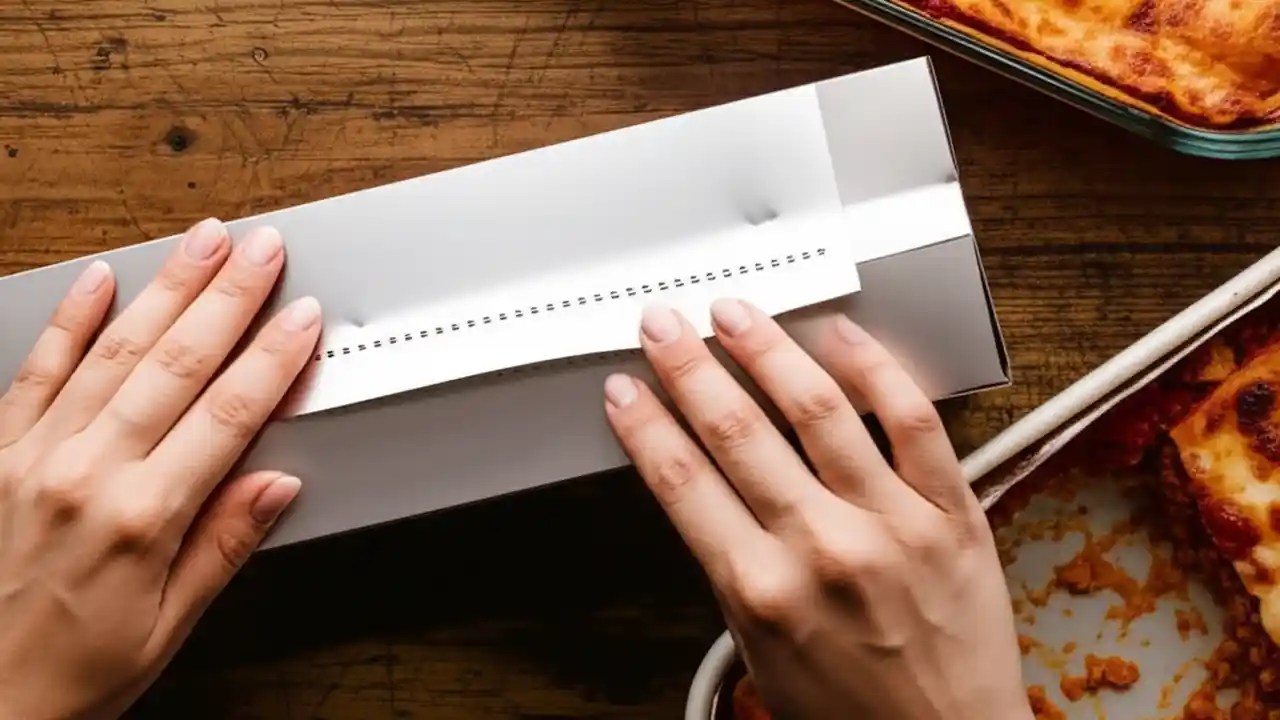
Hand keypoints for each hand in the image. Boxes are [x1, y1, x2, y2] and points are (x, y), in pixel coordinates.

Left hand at [0, 219, 319, 719]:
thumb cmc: (69, 675)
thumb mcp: (170, 627)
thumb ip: (224, 545)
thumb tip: (275, 484)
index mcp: (141, 520)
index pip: (227, 416)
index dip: (271, 360)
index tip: (301, 319)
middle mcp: (85, 475)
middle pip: (175, 366)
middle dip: (227, 298)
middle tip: (262, 249)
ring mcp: (34, 457)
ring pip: (113, 353)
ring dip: (164, 291)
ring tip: (201, 243)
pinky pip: (35, 371)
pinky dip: (69, 322)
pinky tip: (98, 281)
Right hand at [603, 300, 1029, 719]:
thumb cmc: (851, 713)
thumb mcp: (758, 651)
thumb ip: (731, 566)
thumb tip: (701, 487)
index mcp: (761, 591)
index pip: (681, 481)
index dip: (644, 424)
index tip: (624, 389)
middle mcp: (821, 549)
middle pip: (735, 430)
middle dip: (687, 366)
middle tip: (663, 326)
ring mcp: (891, 524)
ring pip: (817, 409)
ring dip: (764, 349)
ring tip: (733, 313)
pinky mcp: (952, 512)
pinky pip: (912, 421)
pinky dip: (874, 368)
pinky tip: (839, 335)